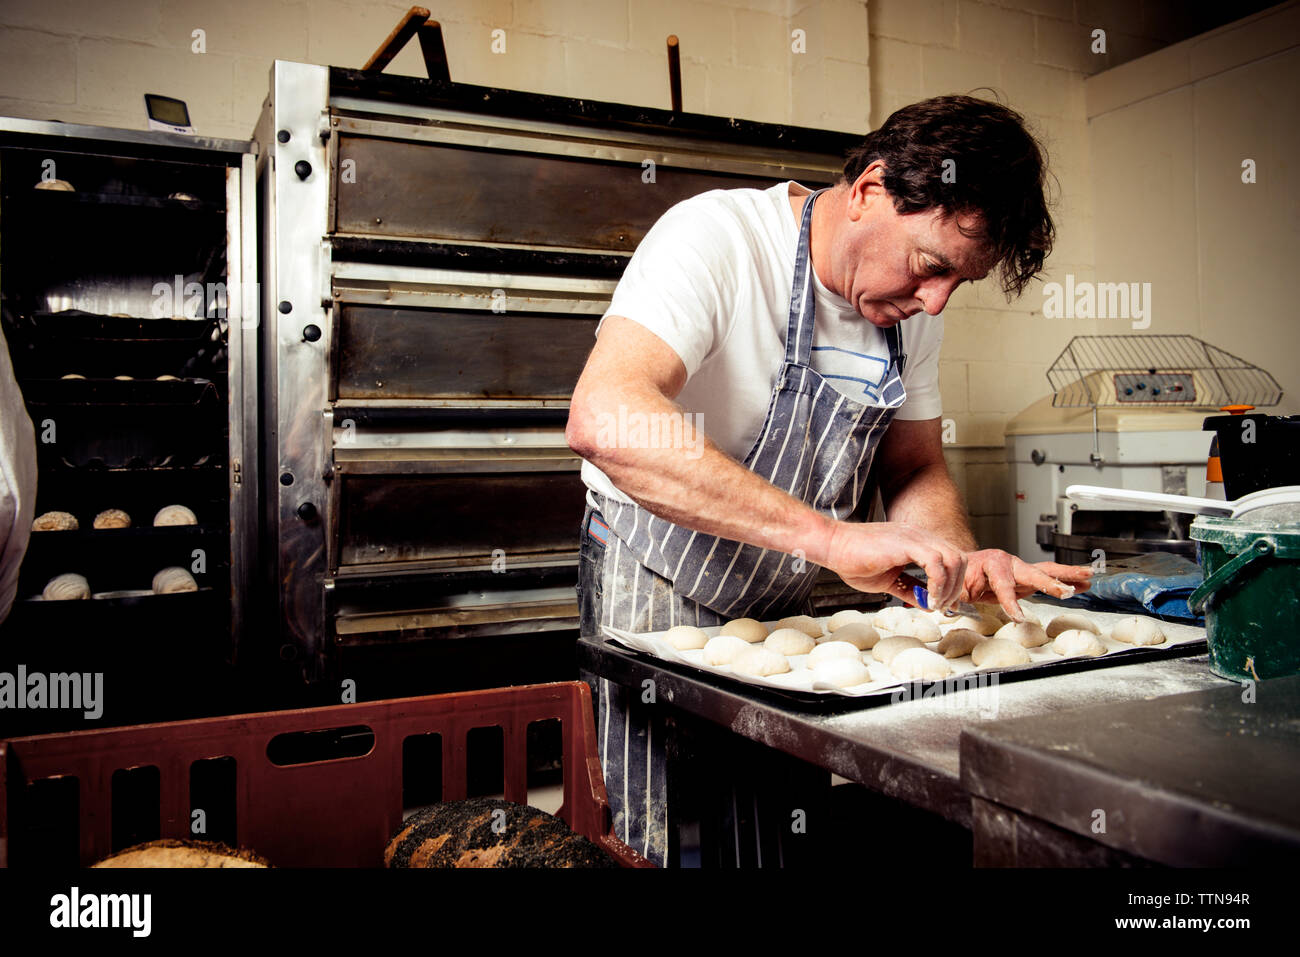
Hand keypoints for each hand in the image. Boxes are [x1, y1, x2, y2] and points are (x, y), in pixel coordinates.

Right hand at [823, 521, 967, 609]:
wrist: (833, 546)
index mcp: (917, 542)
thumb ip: (910, 590)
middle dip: (957, 586)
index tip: (946, 603)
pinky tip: (928, 597)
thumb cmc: (853, 560)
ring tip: (936, 603)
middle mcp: (920, 536)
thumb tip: (928, 604)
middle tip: (943, 606)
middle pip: (960, 558)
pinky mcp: (907, 543)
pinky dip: (939, 583)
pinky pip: (937, 563)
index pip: (951, 558)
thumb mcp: (889, 581)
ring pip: (954, 559)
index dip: (954, 582)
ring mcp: (915, 537)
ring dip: (950, 586)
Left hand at [961, 549, 1094, 620]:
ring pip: (1046, 571)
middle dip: (1048, 582)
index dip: (1010, 601)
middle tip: (1064, 592)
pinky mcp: (1027, 577)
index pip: (1003, 584)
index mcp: (990, 563)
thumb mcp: (954, 589)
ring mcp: (1020, 569)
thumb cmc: (959, 577)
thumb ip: (956, 598)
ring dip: (1068, 575)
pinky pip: (1048, 578)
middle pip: (1031, 572)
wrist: (963, 565)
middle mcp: (1008, 562)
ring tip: (1088, 577)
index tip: (1018, 617)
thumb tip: (948, 609)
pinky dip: (1067, 580)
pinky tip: (1083, 583)